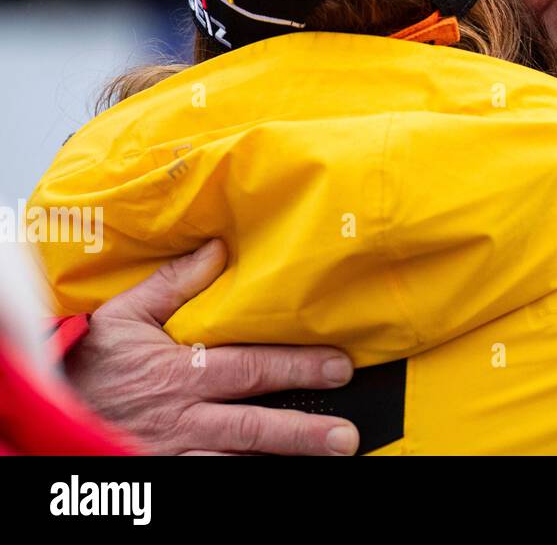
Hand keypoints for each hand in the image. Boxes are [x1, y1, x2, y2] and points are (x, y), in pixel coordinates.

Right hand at [64, 239, 359, 454]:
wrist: (41, 408)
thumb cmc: (87, 360)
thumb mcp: (123, 314)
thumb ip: (174, 283)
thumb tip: (219, 248)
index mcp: (177, 373)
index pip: (250, 369)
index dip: (297, 368)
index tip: (340, 367)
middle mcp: (180, 418)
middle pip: (252, 427)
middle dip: (303, 431)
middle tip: (345, 435)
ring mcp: (171, 452)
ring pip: (237, 461)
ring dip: (283, 459)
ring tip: (328, 458)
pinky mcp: (161, 473)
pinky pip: (209, 478)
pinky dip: (244, 475)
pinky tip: (277, 471)